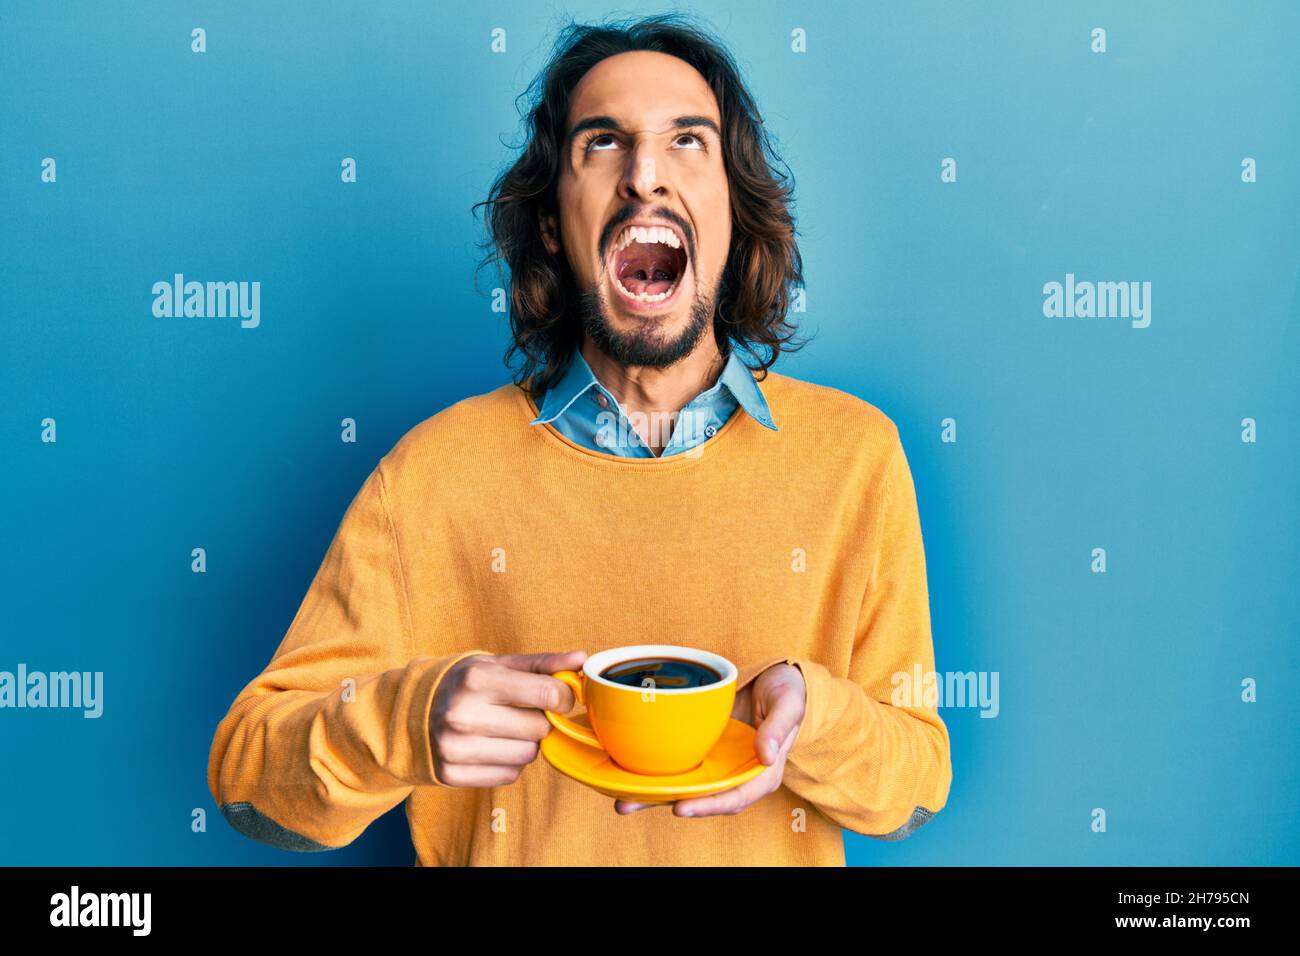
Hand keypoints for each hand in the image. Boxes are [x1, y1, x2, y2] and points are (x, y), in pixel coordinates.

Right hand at [429, 650, 586, 787]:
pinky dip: (509, 762)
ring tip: (506, 728)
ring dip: (527, 743)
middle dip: (540, 719)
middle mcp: (462, 714)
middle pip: (539, 728)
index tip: (558, 696)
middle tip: (522, 711)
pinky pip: (509, 775)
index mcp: (477, 679)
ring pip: (528, 755)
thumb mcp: (499, 664)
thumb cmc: (465, 683)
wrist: (412, 710)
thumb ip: (543, 663)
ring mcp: (454, 747)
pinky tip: (492, 746)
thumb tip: (581, 660)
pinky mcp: (451, 773)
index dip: (562, 696)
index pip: (546, 693)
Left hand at [615, 662, 805, 817]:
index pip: (735, 797)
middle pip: (702, 798)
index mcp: (762, 772)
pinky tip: (630, 768)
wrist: (777, 679)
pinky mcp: (704, 748)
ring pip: (686, 785)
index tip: (681, 807)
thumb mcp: (789, 705)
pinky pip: (681, 763)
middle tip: (629, 805)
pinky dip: (658, 769)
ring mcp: (718, 763)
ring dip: (654, 794)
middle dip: (666, 804)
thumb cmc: (788, 693)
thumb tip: (766, 754)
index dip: (709, 805)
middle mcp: (736, 773)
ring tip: (620, 799)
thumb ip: (778, 728)